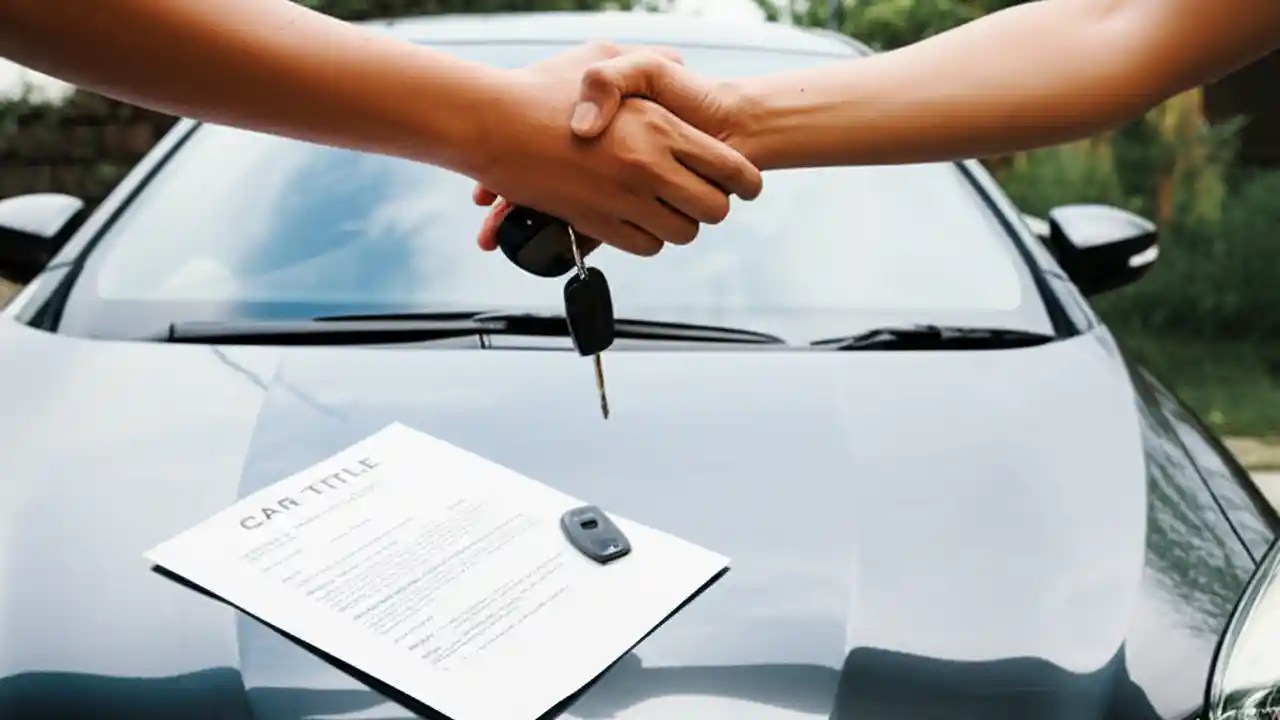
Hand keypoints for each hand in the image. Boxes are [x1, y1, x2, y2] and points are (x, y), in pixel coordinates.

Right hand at [470, 42, 760, 258]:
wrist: (493, 124)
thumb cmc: (543, 89)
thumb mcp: (604, 58)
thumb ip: (650, 62)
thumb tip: (682, 67)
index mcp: (661, 127)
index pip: (732, 169)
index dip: (747, 183)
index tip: (747, 187)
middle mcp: (649, 168)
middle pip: (714, 211)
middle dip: (711, 207)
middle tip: (698, 196)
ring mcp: (623, 200)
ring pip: (681, 233)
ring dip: (678, 224)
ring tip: (664, 206)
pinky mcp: (598, 224)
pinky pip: (645, 247)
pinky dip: (646, 238)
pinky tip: (635, 218)